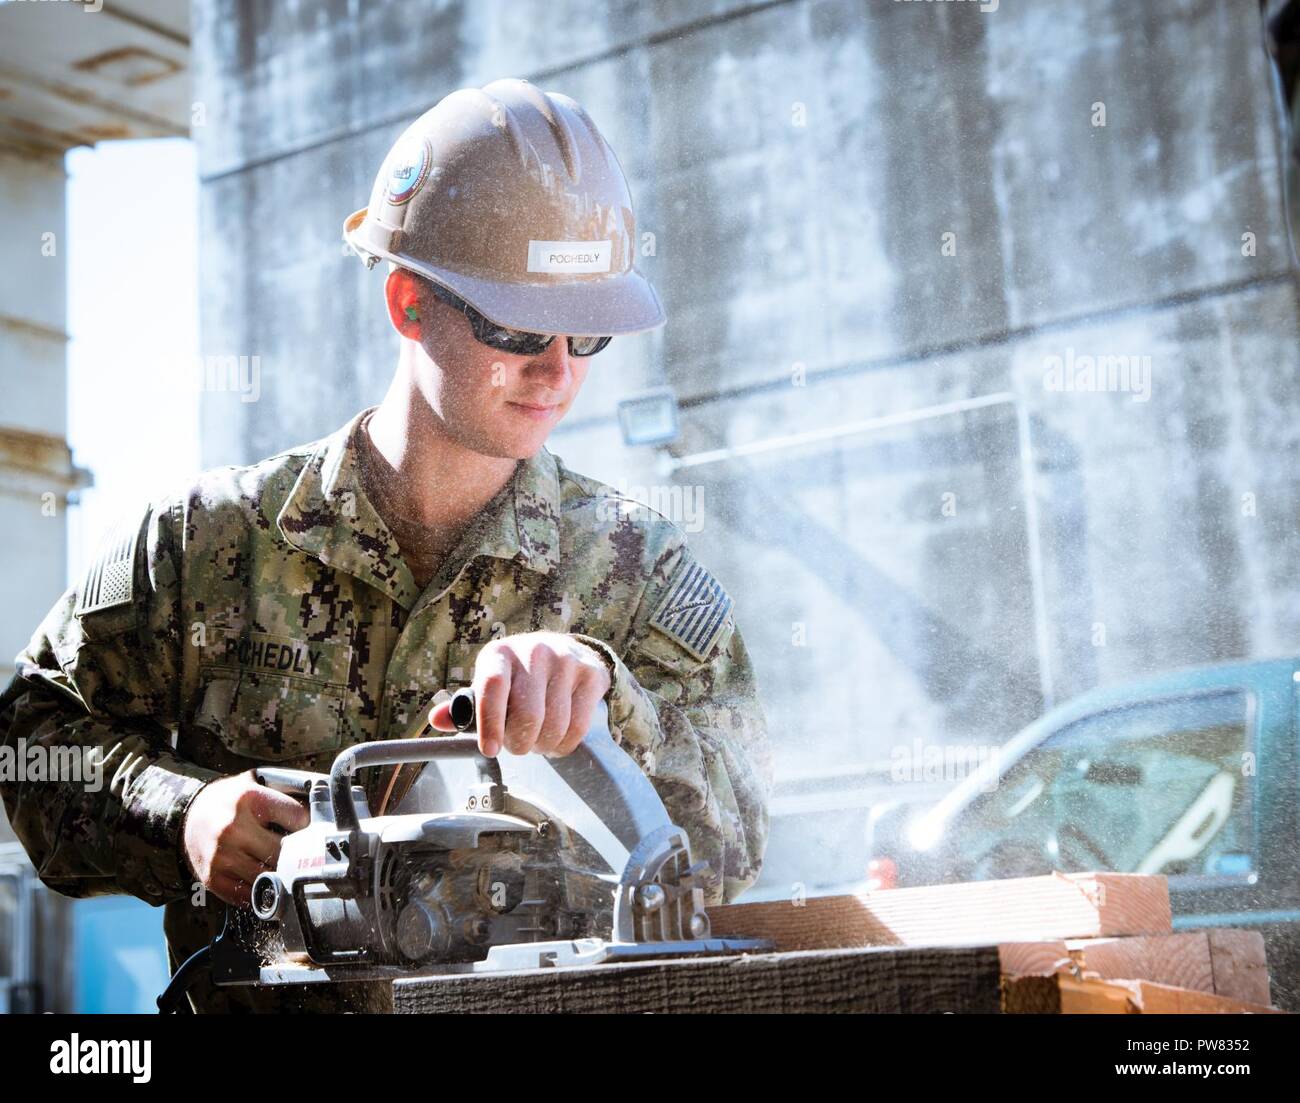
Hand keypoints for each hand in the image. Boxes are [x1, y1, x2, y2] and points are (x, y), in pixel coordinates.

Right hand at [181, 771, 309, 906]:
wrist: (188, 815)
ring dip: (280, 876)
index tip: (311, 830)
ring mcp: (222, 856)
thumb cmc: (229, 800)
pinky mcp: (213, 879)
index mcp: (249, 799)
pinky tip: (266, 882)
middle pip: (283, 852)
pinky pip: (247, 895)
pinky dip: (261, 892)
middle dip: (296, 855)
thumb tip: (323, 803)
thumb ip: (284, 793)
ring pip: (268, 877)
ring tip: (285, 870)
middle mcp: (233, 828)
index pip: (297, 817)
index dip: (309, 824)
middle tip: (303, 855)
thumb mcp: (254, 783)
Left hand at [428, 632, 611, 757]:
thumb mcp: (490, 684)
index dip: (490, 723)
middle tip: (518, 745)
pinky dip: (564, 745)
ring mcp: (566, 661)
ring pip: (554, 725)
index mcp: (500, 654)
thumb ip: (465, 706)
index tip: (489, 750)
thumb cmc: (518, 676)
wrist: (565, 651)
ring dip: (543, 746)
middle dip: (520, 743)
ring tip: (538, 740)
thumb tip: (438, 720)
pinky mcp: (591, 674)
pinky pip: (578, 726)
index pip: (492, 687)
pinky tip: (557, 739)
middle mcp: (534, 652)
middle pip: (528, 715)